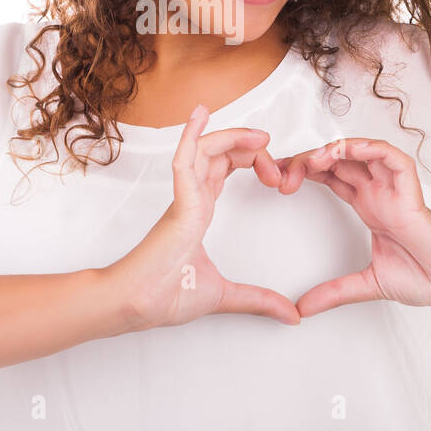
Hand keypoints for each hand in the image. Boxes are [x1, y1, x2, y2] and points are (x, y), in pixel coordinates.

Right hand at [103, 104, 298, 330]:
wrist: (140, 306)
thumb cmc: (166, 296)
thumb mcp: (226, 295)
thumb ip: (258, 299)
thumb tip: (291, 315)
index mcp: (198, 212)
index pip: (222, 170)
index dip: (249, 160)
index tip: (277, 173)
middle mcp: (191, 199)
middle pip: (219, 153)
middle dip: (249, 147)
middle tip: (275, 154)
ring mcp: (183, 199)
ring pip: (205, 150)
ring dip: (233, 137)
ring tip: (260, 135)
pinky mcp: (179, 205)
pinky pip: (183, 161)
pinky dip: (191, 135)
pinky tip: (200, 115)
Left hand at [277, 137, 430, 315]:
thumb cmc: (427, 277)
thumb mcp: (367, 284)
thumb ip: (334, 293)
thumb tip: (301, 308)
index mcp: (369, 206)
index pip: (330, 176)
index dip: (303, 171)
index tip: (276, 179)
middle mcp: (378, 192)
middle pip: (338, 160)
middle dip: (308, 159)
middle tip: (281, 171)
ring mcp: (394, 189)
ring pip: (361, 152)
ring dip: (333, 150)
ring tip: (310, 160)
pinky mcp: (411, 191)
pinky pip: (392, 158)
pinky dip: (370, 149)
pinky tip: (346, 151)